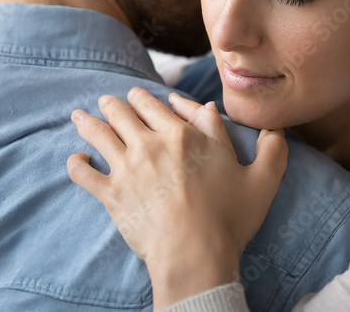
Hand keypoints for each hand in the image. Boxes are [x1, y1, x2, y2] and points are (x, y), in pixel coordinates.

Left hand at [67, 87, 287, 308]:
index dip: (143, 98)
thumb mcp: (263, 180)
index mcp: (184, 135)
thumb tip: (274, 128)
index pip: (155, 105)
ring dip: (88, 122)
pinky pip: (84, 173)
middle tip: (108, 100)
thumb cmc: (230, 219)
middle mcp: (151, 144)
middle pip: (124, 114)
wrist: (195, 254)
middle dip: (114, 104)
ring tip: (79, 116)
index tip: (136, 95)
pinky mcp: (111, 194)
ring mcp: (127, 168)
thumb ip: (272, 149)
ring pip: (100, 134)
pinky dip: (76, 164)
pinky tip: (75, 159)